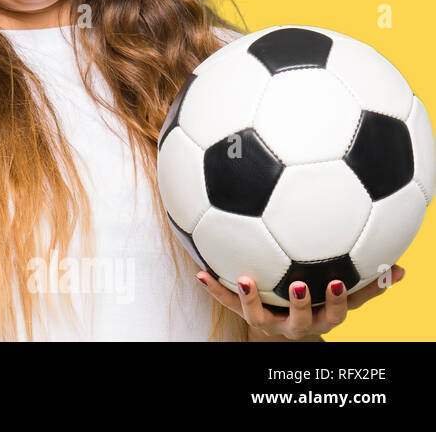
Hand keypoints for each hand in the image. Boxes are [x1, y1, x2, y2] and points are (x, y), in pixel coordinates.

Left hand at [196, 264, 404, 340]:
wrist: (282, 329)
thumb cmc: (317, 305)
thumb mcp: (342, 298)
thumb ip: (367, 284)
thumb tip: (400, 270)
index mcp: (321, 317)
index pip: (335, 313)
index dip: (336, 302)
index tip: (335, 283)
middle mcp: (295, 324)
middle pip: (300, 320)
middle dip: (301, 304)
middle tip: (299, 284)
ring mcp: (268, 321)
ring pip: (257, 316)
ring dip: (251, 298)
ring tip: (245, 278)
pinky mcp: (243, 314)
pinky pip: (225, 302)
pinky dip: (212, 288)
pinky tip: (199, 271)